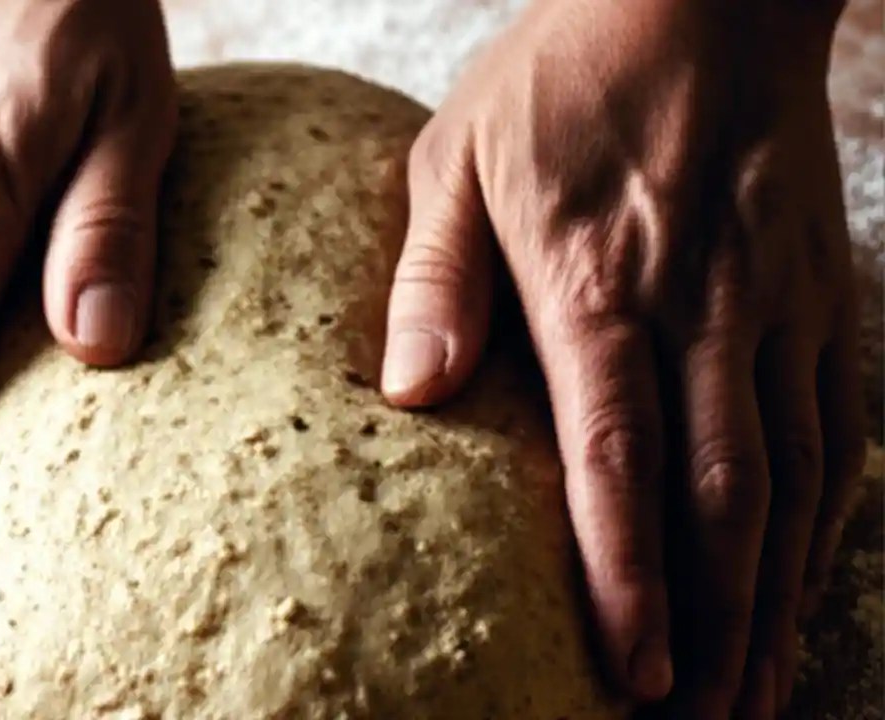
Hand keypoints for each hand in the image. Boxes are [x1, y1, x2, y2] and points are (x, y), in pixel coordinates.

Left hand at [380, 0, 863, 715]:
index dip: (628, 577)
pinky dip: (823, 522)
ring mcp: (777, 306)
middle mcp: (702, 310)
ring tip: (756, 692)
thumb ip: (433, 279)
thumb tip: (412, 390)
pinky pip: (838, 429)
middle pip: (721, 499)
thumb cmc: (566, 78)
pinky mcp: (822, 296)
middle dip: (714, 626)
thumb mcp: (459, 157)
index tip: (631, 673)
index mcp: (597, 284)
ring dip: (774, 598)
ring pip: (790, 482)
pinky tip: (804, 582)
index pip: (616, 458)